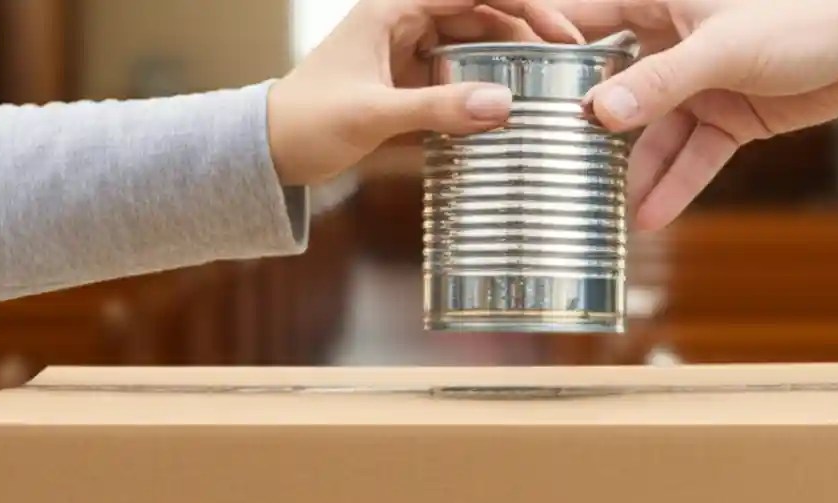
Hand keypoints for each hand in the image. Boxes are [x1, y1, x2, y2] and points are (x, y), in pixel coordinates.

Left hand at [267, 0, 582, 185]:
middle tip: (568, 65)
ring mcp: (411, 53)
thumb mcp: (373, 113)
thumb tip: (504, 105)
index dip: (523, 3)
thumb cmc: (305, 121)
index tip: (561, 30)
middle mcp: (406, 22)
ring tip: (550, 87)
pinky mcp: (413, 84)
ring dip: (511, 63)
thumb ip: (438, 108)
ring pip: (477, 47)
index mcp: (393, 9)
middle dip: (527, 34)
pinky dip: (489, 91)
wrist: (269, 153)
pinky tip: (514, 111)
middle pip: (483, 14)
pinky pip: (463, 78)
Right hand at [557, 0, 837, 229]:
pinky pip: (693, 154)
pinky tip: (651, 216)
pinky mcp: (729, 116)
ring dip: (633, 171)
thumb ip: (660, 82)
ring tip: (600, 212)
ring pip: (653, 132)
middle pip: (612, 86)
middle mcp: (670, 40)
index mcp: (658, 1)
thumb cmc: (805, 15)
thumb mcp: (723, 48)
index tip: (509, 88)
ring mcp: (699, 82)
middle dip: (584, 127)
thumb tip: (598, 113)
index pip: (583, 20)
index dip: (546, 50)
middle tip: (547, 166)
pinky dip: (676, 184)